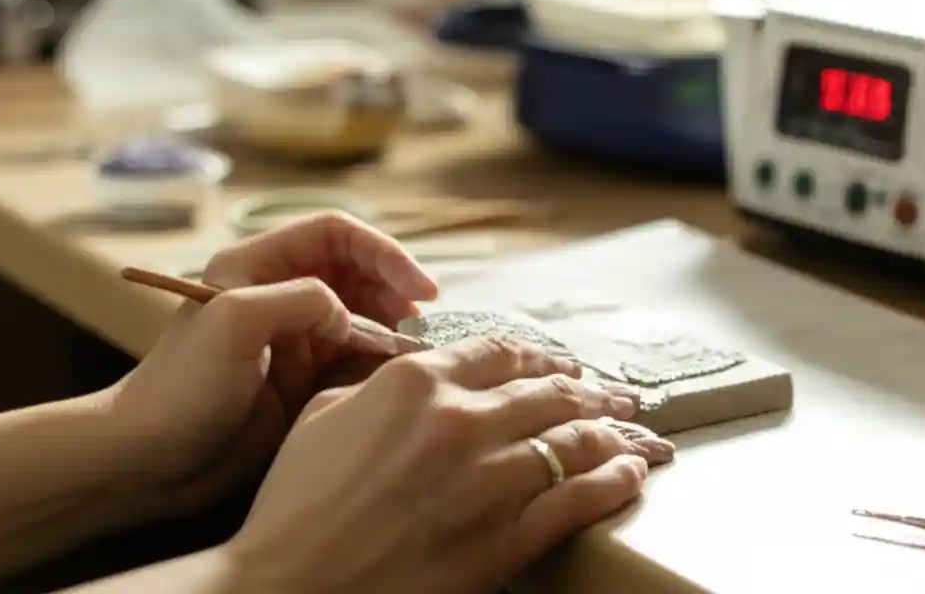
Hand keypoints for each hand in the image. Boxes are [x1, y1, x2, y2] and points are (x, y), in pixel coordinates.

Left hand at [103, 214, 436, 513]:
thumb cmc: (180, 388)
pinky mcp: (303, 380)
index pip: (336, 234)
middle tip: (421, 325)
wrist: (150, 462)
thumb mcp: (234, 323)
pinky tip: (397, 374)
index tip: (420, 288)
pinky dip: (381, 360)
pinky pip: (355, 357)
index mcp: (256, 265)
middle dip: (394, 289)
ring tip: (416, 350)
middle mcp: (278, 293)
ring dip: (393, 326)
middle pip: (357, 271)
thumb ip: (301, 299)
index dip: (383, 253)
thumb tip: (349, 315)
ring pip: (363, 314)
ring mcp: (293, 338)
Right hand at [224, 337, 676, 593]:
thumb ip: (379, 385)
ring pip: (575, 438)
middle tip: (612, 392)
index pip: (498, 353)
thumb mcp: (325, 416)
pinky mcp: (507, 537)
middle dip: (588, 388)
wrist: (292, 586)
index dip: (537, 357)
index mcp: (415, 384)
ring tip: (631, 429)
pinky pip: (580, 498)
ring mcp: (490, 478)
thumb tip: (416, 376)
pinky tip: (629, 473)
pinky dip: (613, 481)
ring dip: (612, 430)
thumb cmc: (296, 509)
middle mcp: (461, 421)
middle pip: (548, 390)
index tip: (555, 363)